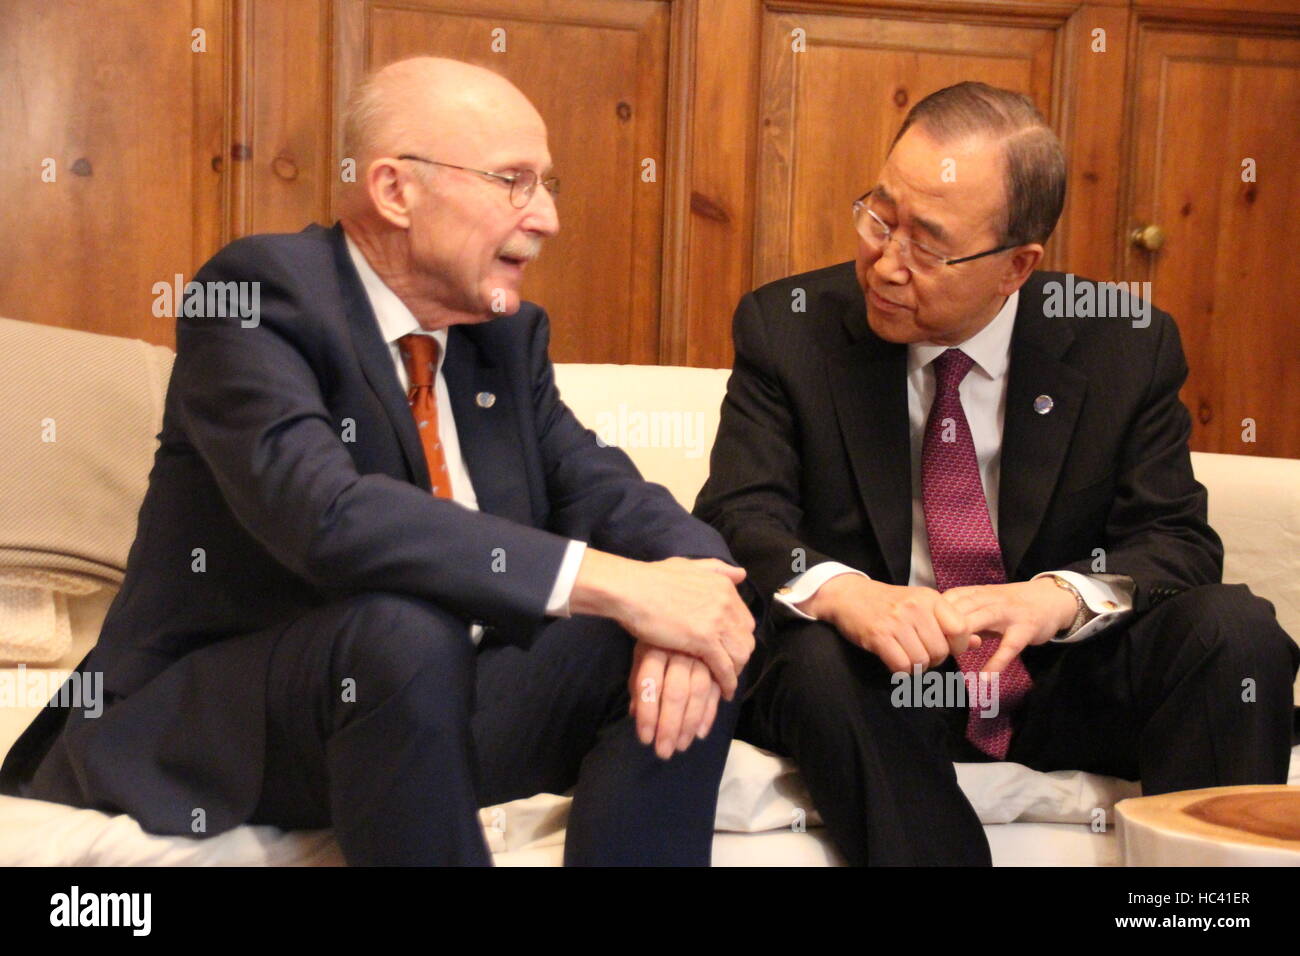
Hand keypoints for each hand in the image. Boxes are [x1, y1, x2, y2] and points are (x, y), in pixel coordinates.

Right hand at [571, 551, 754, 698]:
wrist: (633, 589)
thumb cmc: (652, 578)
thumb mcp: (688, 565)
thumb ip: (715, 569)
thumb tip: (741, 573)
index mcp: (724, 586)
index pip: (745, 620)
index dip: (738, 637)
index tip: (728, 648)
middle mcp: (726, 603)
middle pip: (746, 638)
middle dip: (740, 655)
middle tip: (729, 668)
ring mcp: (717, 622)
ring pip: (739, 655)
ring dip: (735, 671)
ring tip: (726, 682)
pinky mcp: (705, 641)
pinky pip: (724, 667)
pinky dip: (727, 682)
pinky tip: (724, 692)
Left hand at [628, 642, 721, 758]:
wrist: (682, 606)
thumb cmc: (656, 632)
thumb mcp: (641, 652)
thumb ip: (638, 682)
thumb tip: (635, 714)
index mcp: (655, 648)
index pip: (649, 685)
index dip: (647, 714)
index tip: (644, 739)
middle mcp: (680, 651)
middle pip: (675, 693)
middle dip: (669, 726)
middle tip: (664, 752)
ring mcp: (702, 654)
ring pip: (699, 692)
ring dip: (690, 723)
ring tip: (681, 746)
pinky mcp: (718, 660)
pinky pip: (717, 688)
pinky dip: (710, 712)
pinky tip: (701, 732)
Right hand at [800, 574, 976, 672]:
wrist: (849, 596)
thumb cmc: (889, 603)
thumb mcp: (921, 605)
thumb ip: (949, 623)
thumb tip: (976, 642)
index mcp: (930, 598)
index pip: (960, 629)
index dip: (956, 646)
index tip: (945, 647)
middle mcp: (916, 607)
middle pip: (940, 651)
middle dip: (932, 661)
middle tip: (920, 655)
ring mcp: (896, 621)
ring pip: (921, 661)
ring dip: (915, 668)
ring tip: (906, 658)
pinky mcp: (879, 635)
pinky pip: (901, 666)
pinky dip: (900, 672)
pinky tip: (895, 663)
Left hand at [940, 578, 1076, 672]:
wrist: (1051, 599)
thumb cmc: (1010, 605)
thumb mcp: (984, 606)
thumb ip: (963, 619)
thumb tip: (939, 637)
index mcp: (977, 593)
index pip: (946, 600)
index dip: (932, 617)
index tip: (925, 634)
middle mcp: (991, 599)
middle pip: (960, 609)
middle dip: (944, 629)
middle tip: (936, 648)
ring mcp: (1010, 613)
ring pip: (981, 620)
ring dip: (963, 638)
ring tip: (953, 656)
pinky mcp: (1027, 629)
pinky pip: (1009, 646)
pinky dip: (996, 662)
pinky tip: (985, 677)